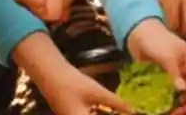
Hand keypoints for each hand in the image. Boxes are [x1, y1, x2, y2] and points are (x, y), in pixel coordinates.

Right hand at [15, 33, 130, 114]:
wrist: (52, 75)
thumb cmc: (73, 84)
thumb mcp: (97, 92)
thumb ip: (116, 103)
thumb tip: (133, 110)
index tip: (131, 114)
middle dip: (111, 114)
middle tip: (128, 111)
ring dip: (104, 113)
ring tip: (119, 109)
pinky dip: (98, 113)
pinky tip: (107, 108)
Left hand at [127, 20, 185, 114]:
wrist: (140, 34)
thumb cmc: (157, 41)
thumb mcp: (167, 56)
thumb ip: (175, 73)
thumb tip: (182, 90)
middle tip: (183, 114)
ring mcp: (180, 77)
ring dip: (185, 107)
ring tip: (176, 114)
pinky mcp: (169, 81)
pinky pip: (176, 95)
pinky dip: (175, 104)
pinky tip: (171, 111)